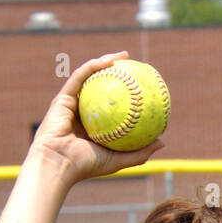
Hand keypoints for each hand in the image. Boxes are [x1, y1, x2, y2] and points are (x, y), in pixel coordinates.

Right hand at [28, 50, 165, 182]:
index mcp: (93, 127)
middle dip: (117, 74)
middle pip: (101, 88)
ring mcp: (71, 103)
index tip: (142, 89)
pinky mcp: (63, 96)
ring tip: (124, 56)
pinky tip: (110, 60)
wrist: (58, 163)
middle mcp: (82, 113)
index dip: (126, 96)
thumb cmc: (86, 166)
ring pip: (90, 78)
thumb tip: (163, 142)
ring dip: (106, 62)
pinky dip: (95, 65)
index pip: (112, 107)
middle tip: (135, 68)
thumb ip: (139, 153)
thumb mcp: (118, 160)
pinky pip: (81, 76)